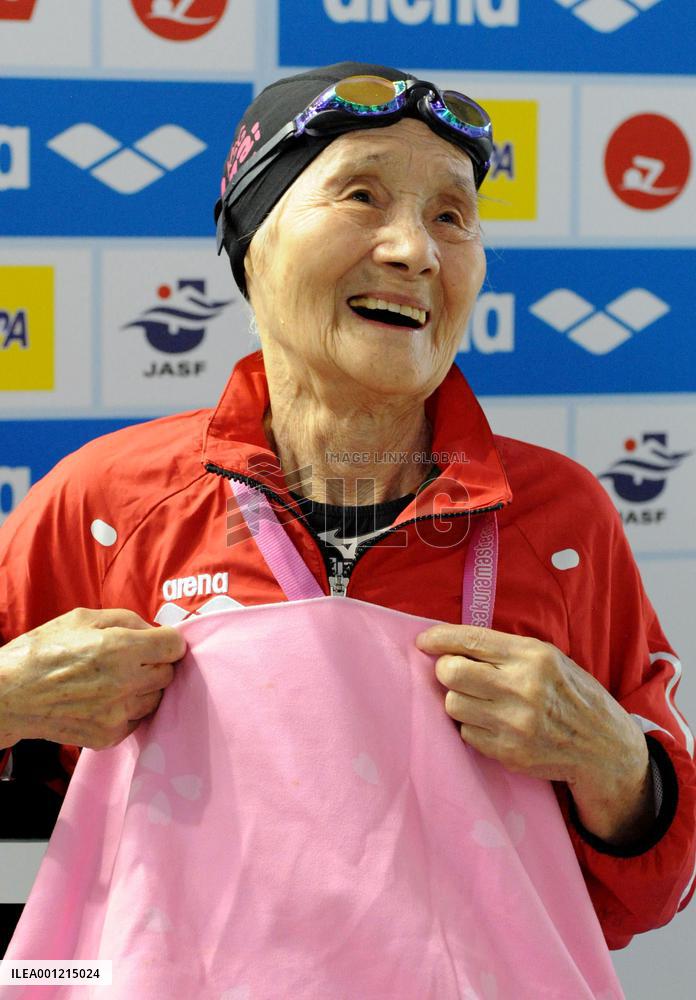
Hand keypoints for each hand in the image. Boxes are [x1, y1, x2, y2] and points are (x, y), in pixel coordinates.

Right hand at [0, 608, 185, 749]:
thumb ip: (127, 620)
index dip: (168, 642)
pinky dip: (128, 710)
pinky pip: (137, 720)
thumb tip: (153, 632)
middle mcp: (125, 683)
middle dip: (156, 664)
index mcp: (121, 648)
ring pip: (155, 698)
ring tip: (116, 681)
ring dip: (144, 688)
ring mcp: (118, 713)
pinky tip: (106, 700)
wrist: (10, 695)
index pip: (174, 646)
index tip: (159, 642)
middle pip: (168, 674)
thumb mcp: (84, 617)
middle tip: (133, 661)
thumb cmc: (43, 650)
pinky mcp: (109, 736)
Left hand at [416, 623, 653, 844]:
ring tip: (479, 700)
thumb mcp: (550, 659)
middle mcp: (522, 688)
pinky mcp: (509, 753)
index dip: (439, 638)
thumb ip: (506, 651)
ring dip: (458, 700)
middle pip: (451, 673)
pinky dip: (472, 726)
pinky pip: (466, 733)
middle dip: (445, 670)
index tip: (424, 641)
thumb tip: (452, 644)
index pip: (471, 639)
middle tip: (455, 673)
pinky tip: (493, 723)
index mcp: (533, 656)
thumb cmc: (572, 695)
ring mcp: (515, 724)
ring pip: (452, 704)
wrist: (604, 748)